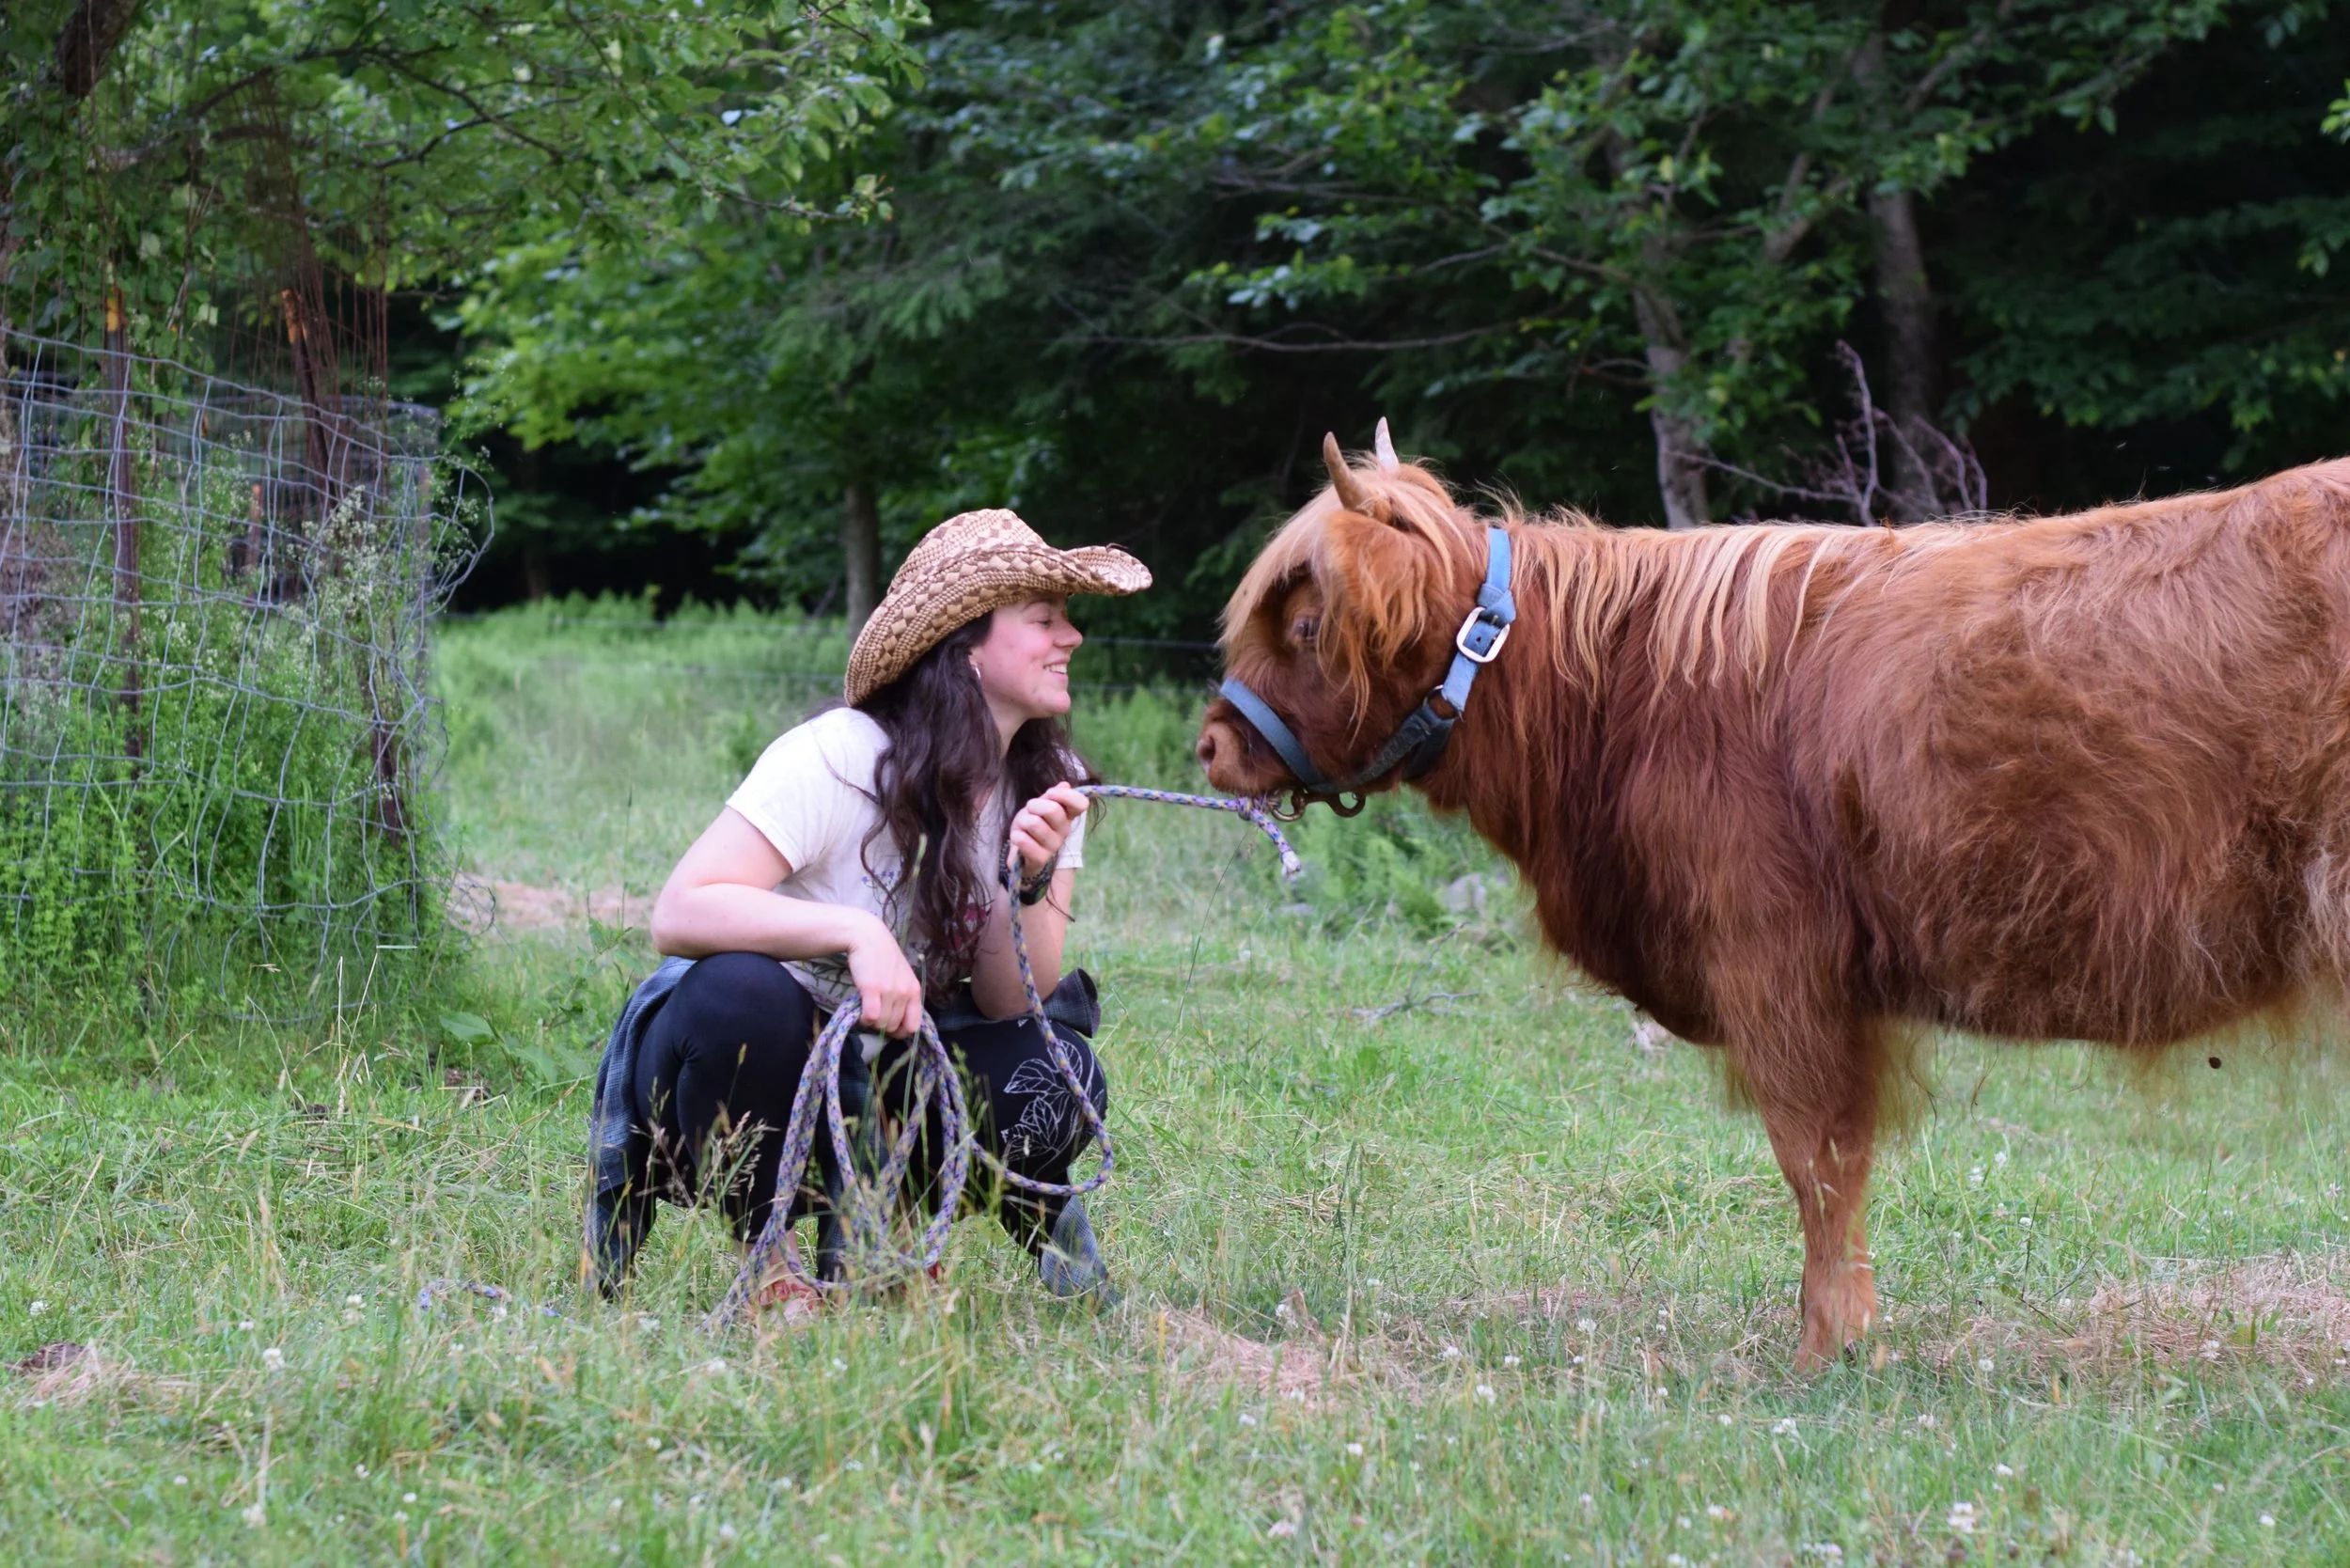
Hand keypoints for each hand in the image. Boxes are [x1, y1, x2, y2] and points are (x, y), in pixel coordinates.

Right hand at [846, 917, 922, 1035]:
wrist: (868, 936)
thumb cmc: (883, 958)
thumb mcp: (902, 977)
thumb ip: (903, 997)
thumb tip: (896, 1023)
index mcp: (915, 991)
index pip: (913, 1026)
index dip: (900, 1031)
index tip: (889, 1026)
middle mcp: (905, 993)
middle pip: (893, 1027)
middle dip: (882, 1026)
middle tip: (874, 1013)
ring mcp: (889, 991)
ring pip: (880, 1024)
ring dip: (870, 1022)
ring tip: (866, 1008)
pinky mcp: (872, 988)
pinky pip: (870, 1017)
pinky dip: (863, 1018)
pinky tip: (860, 1009)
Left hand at [1008, 782, 1089, 879]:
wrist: (1021, 850)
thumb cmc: (1032, 824)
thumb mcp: (1040, 805)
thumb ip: (1052, 795)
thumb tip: (1065, 785)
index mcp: (1068, 816)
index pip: (1081, 804)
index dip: (1065, 795)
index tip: (1051, 794)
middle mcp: (1065, 831)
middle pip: (1053, 810)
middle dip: (1034, 805)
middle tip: (1030, 810)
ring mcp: (1054, 846)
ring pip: (1034, 823)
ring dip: (1023, 821)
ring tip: (1024, 826)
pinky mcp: (1040, 859)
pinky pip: (1024, 841)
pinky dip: (1017, 835)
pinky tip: (1019, 838)